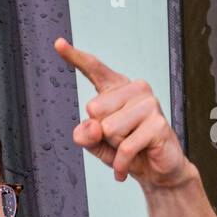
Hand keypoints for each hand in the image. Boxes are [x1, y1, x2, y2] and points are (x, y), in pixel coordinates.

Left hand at [53, 36, 191, 188]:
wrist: (156, 172)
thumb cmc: (128, 153)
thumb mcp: (98, 144)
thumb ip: (86, 134)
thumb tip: (92, 126)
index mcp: (118, 89)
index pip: (95, 69)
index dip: (75, 57)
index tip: (58, 44)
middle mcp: (135, 89)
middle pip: (95, 110)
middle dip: (102, 135)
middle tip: (119, 141)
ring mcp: (149, 104)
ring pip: (110, 128)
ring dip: (114, 148)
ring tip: (127, 150)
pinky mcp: (157, 124)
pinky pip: (125, 148)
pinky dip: (121, 164)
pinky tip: (124, 169)